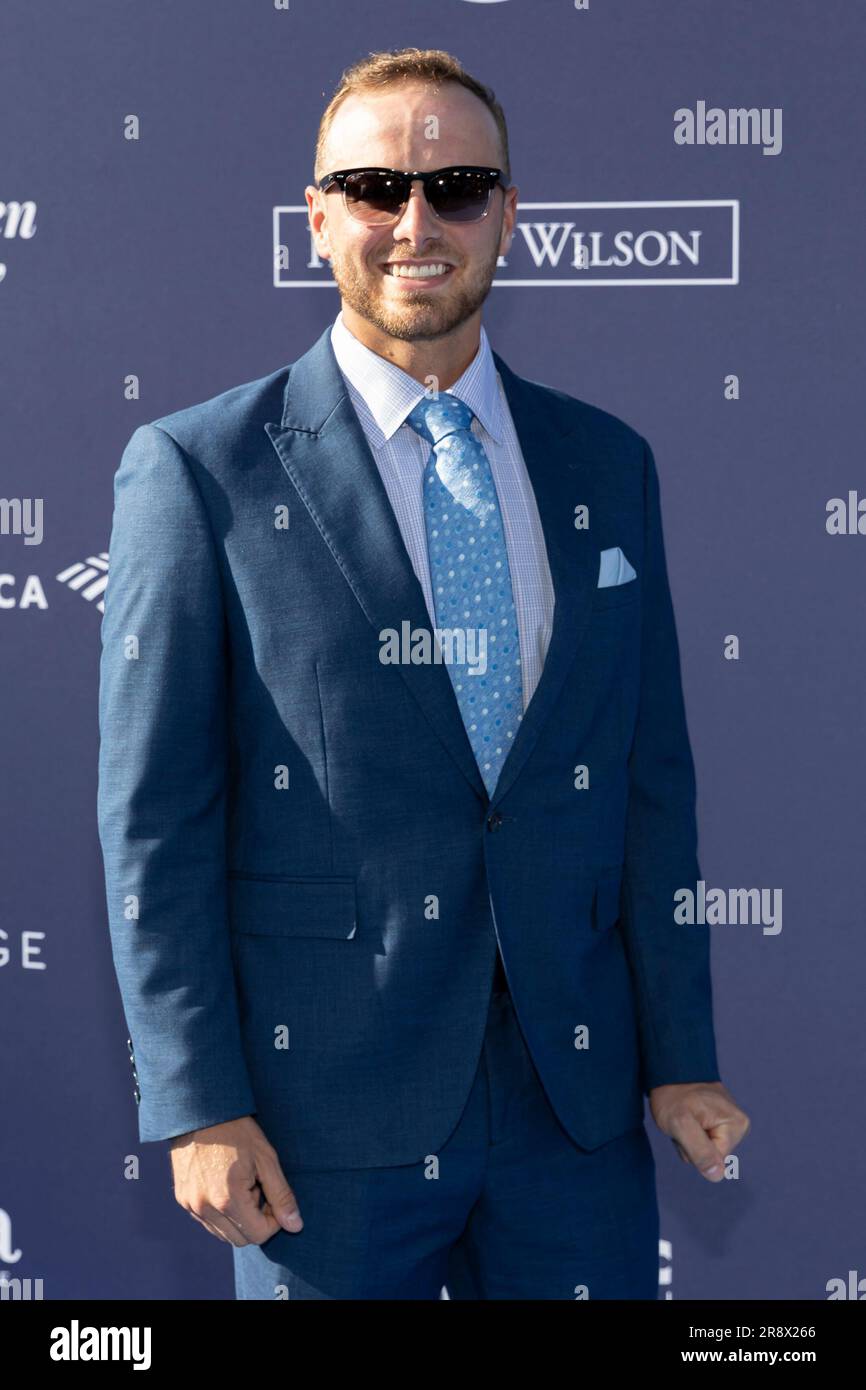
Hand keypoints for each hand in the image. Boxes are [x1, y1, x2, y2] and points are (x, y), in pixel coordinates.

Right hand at [169, 1115, 303, 1245]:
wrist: (200, 1110)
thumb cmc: (237, 1131)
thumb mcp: (266, 1159)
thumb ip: (281, 1196)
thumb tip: (295, 1226)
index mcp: (228, 1199)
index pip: (258, 1235)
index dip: (274, 1221)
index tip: (274, 1197)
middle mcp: (204, 1208)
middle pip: (240, 1239)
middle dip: (256, 1220)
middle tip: (259, 1188)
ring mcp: (190, 1205)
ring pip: (223, 1233)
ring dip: (239, 1218)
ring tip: (242, 1185)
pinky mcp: (182, 1199)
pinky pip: (207, 1221)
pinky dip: (222, 1212)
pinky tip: (226, 1185)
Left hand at [649, 1081, 749, 1181]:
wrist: (669, 1071)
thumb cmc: (673, 1095)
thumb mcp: (681, 1124)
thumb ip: (700, 1151)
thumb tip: (717, 1175)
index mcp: (736, 1125)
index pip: (715, 1161)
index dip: (694, 1150)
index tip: (685, 1128)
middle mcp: (738, 1125)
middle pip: (712, 1157)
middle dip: (691, 1145)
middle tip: (682, 1123)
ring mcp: (729, 1124)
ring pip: (705, 1151)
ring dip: (688, 1140)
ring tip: (683, 1118)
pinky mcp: (718, 1122)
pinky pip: (702, 1141)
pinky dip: (689, 1134)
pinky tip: (686, 1119)